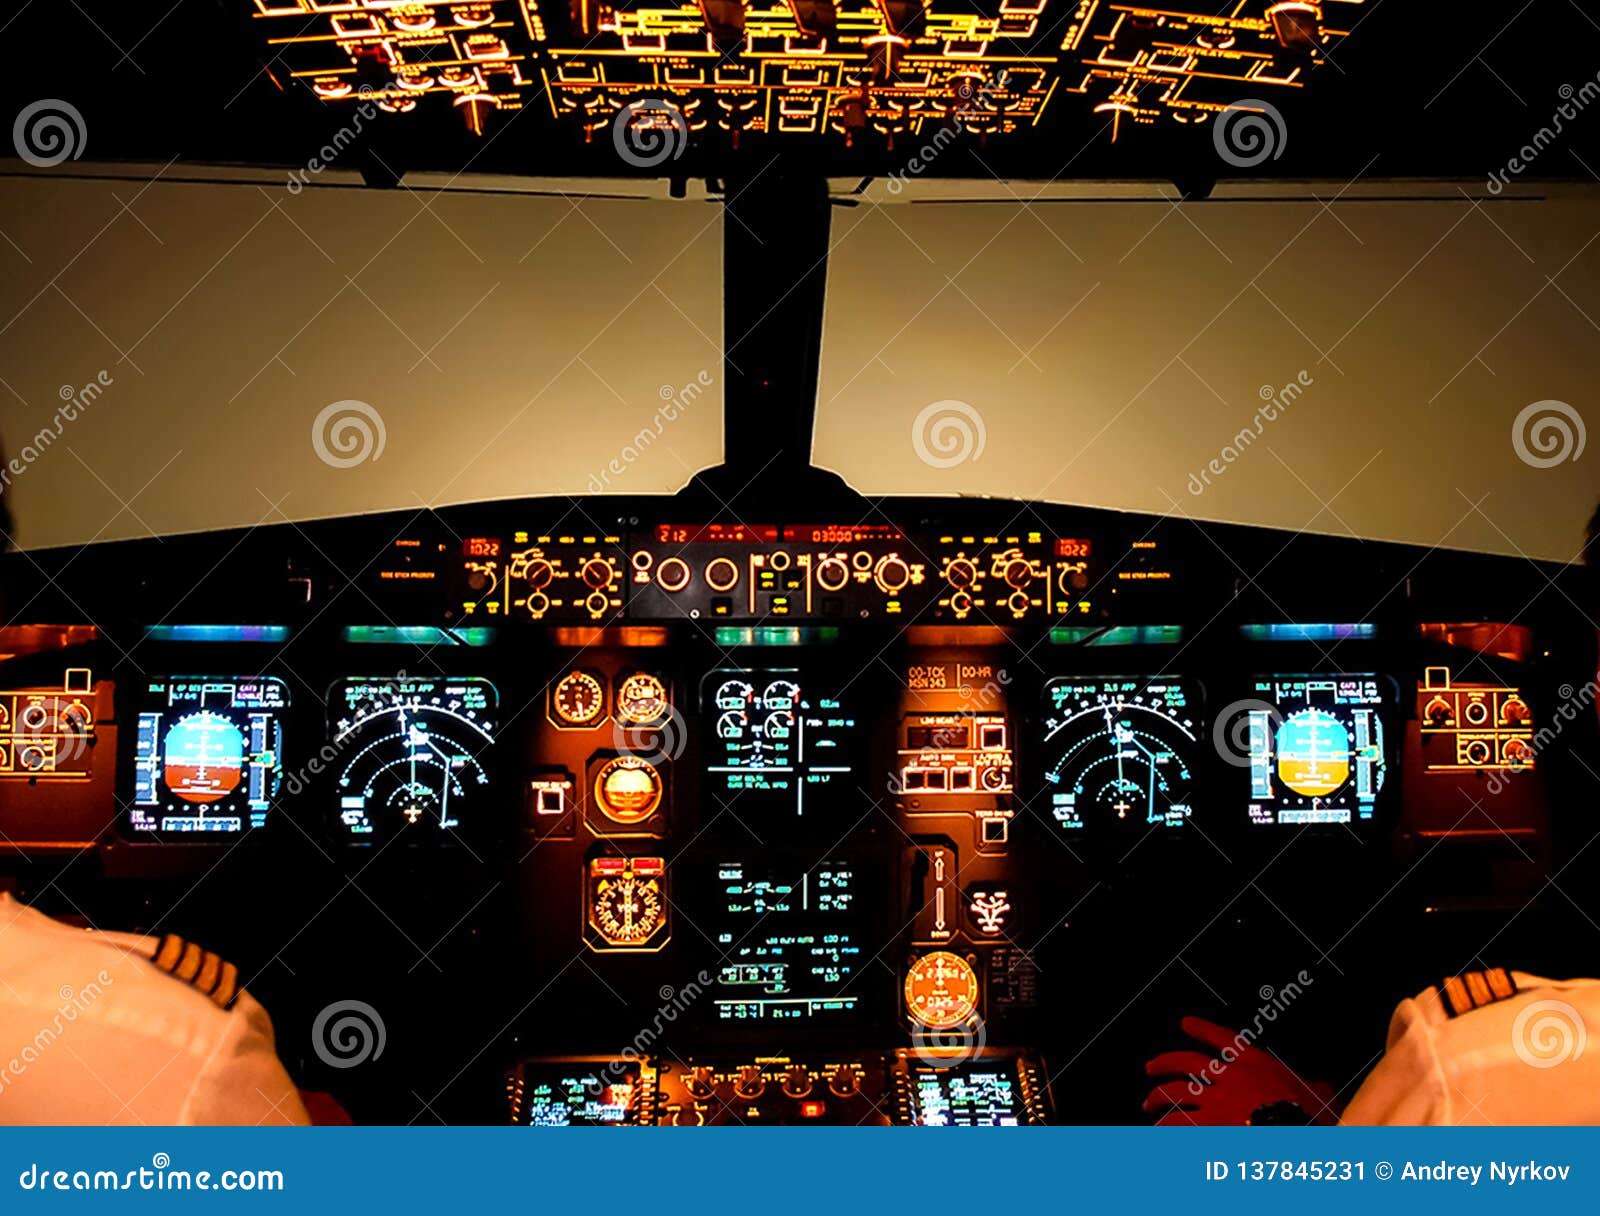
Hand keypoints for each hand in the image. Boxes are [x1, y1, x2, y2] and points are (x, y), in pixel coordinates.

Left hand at [1142, 1015, 1335, 1125]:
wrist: (1299, 1136)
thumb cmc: (1311, 1116)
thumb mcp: (1319, 1096)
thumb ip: (1316, 1089)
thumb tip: (1322, 1085)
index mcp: (1258, 1065)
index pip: (1225, 1039)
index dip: (1203, 1030)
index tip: (1186, 1024)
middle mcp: (1231, 1077)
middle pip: (1188, 1061)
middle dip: (1166, 1062)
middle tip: (1151, 1067)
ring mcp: (1216, 1100)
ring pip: (1176, 1091)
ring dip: (1158, 1096)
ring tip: (1148, 1104)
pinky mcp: (1208, 1124)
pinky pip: (1178, 1121)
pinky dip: (1166, 1125)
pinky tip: (1158, 1129)